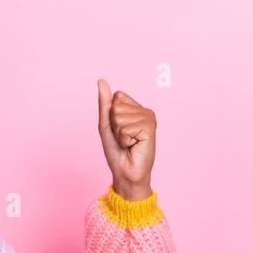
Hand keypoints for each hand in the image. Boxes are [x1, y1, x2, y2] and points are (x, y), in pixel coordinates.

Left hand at [97, 78, 155, 200]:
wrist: (125, 172)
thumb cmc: (117, 151)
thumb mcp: (106, 125)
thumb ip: (104, 103)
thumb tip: (101, 80)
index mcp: (136, 108)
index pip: (117, 97)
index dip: (111, 116)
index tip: (118, 130)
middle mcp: (145, 110)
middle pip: (117, 106)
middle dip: (115, 125)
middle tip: (123, 139)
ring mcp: (149, 118)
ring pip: (121, 116)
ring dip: (120, 134)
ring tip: (128, 143)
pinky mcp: (151, 128)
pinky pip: (127, 127)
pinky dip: (125, 139)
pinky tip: (134, 145)